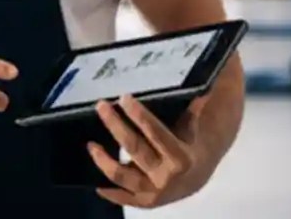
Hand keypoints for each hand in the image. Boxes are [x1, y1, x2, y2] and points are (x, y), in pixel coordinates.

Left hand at [87, 94, 209, 207]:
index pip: (155, 132)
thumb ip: (191, 112)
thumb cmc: (190, 146)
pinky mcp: (144, 202)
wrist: (197, 178)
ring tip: (91, 145)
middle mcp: (166, 176)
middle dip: (115, 125)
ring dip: (104, 160)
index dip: (139, 115)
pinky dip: (109, 192)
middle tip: (101, 106)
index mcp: (181, 157)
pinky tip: (95, 182)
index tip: (123, 98)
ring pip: (122, 175)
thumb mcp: (192, 129)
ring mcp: (153, 192)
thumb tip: (199, 87)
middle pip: (134, 148)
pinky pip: (123, 198)